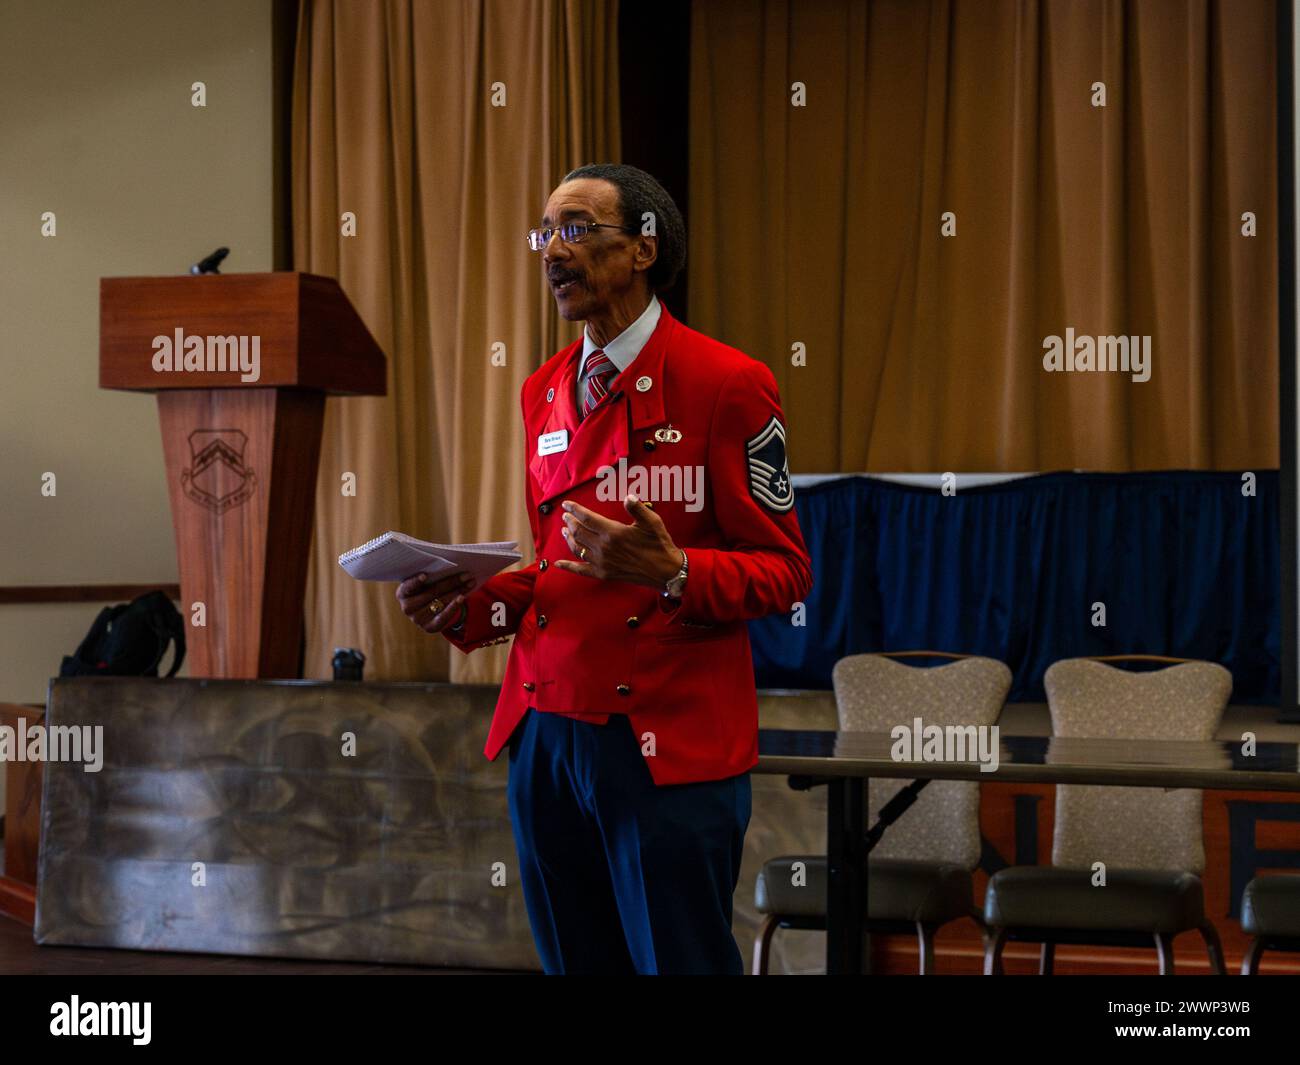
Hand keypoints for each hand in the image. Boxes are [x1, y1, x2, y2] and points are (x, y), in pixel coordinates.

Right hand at [396, 571, 474, 633]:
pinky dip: (453, 607)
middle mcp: (407, 607)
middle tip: (466, 574)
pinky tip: (462, 597)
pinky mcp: (429, 627)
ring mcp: (417, 619)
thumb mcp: (425, 581)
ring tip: (470, 583)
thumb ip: (431, 575)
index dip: (415, 582)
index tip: (424, 575)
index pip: (407, 587)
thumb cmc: (427, 587)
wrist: (431, 607)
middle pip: (431, 592)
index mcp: (403, 593)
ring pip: (440, 602)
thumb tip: (451, 566)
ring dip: (457, 591)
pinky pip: (443, 617)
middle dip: (451, 582)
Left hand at [555, 495, 683, 586]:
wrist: (665, 571)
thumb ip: (637, 508)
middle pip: (579, 532)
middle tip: (566, 516)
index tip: (567, 504)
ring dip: (569, 538)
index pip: (587, 518)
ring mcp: (602, 562)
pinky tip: (559, 563)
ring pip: (577, 548)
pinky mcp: (603, 573)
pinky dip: (568, 566)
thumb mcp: (651, 522)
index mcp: (613, 532)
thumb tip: (627, 497)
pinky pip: (581, 570)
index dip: (575, 509)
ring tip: (565, 531)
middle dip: (570, 522)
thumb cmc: (659, 544)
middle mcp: (604, 547)